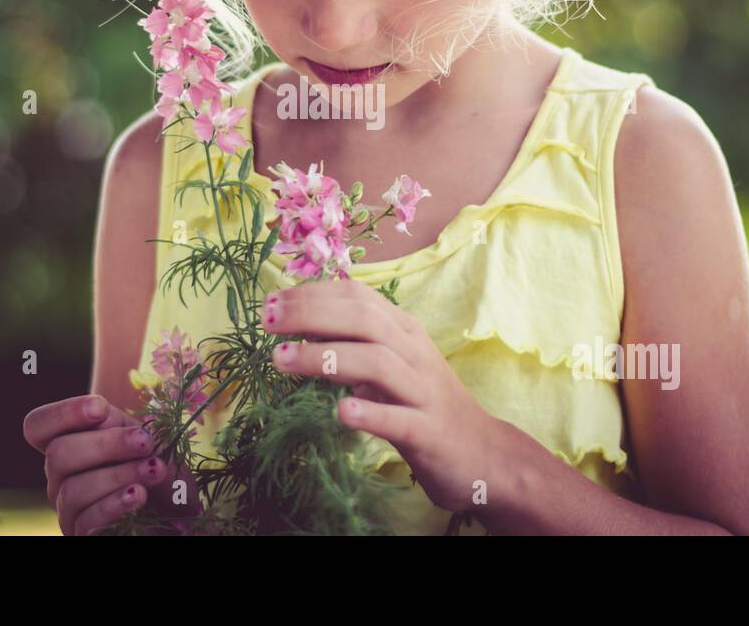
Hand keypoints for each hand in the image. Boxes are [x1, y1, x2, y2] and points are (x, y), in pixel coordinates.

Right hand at [22, 394, 196, 534]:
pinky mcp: (83, 535)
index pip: (38, 426)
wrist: (178, 506)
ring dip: (118, 475)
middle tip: (145, 442)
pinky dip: (114, 505)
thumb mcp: (138, 435)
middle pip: (57, 455)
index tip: (100, 408)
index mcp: (68, 444)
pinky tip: (139, 495)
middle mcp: (60, 478)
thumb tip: (100, 413)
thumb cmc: (156, 465)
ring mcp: (68, 510)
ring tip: (153, 470)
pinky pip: (86, 522)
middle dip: (106, 444)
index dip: (62, 413)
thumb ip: (115, 423)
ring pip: (72, 490)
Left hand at [260, 277, 506, 513]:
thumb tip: (300, 326)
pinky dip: (370, 413)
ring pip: (378, 362)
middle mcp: (415, 353)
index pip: (357, 298)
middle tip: (266, 322)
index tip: (271, 303)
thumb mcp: (389, 366)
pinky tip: (341, 413)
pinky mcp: (429, 432)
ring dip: (326, 357)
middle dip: (311, 314)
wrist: (482, 454)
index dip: (312, 295)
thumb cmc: (421, 404)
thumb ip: (352, 344)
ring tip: (282, 361)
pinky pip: (399, 420)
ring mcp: (423, 392)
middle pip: (364, 320)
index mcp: (403, 331)